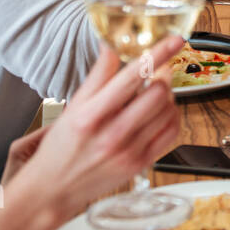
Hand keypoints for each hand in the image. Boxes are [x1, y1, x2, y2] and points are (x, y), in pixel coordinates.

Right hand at [2, 36, 184, 220]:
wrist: (54, 189)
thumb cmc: (61, 147)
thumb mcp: (73, 107)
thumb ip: (97, 75)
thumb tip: (111, 44)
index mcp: (90, 116)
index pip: (131, 78)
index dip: (157, 55)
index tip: (175, 40)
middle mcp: (111, 136)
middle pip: (157, 94)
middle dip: (161, 76)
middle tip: (157, 71)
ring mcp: (129, 152)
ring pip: (168, 110)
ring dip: (167, 95)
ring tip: (154, 93)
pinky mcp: (141, 164)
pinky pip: (172, 133)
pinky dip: (172, 116)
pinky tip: (160, 112)